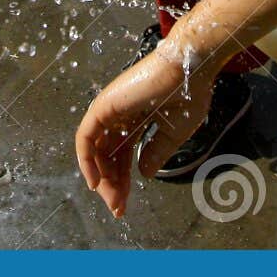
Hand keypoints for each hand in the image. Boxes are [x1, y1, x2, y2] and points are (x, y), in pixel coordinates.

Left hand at [76, 40, 215, 217]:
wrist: (190, 68)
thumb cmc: (187, 93)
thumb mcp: (173, 133)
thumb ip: (156, 152)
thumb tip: (144, 174)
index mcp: (136, 119)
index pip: (122, 155)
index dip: (122, 180)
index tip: (124, 204)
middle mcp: (119, 115)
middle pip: (106, 155)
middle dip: (111, 184)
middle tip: (118, 209)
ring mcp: (110, 109)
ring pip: (95, 149)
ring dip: (101, 177)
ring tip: (112, 201)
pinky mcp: (104, 105)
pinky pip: (86, 137)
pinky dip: (86, 159)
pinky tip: (95, 182)